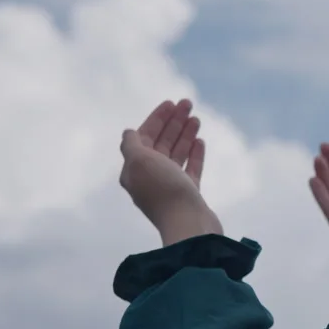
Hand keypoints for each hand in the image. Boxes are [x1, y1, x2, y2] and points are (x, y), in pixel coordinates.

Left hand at [120, 98, 222, 243]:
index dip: (156, 119)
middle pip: (161, 143)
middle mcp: (150, 177)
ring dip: (185, 134)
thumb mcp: (139, 161)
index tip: (171, 103)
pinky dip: (194, 153)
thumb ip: (132, 145)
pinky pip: (190, 169)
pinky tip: (199, 140)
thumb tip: (129, 133)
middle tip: (187, 103)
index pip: (143, 137)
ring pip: (176, 154)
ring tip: (196, 118)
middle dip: (173, 122)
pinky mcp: (188, 195)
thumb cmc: (163, 191)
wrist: (189, 225)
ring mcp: (170, 186)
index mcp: (134, 170)